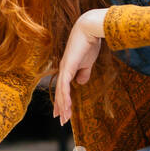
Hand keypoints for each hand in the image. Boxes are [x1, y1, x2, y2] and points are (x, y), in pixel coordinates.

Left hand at [53, 9, 106, 124]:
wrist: (89, 29)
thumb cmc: (90, 43)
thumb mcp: (88, 62)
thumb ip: (83, 72)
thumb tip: (80, 83)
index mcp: (68, 68)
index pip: (63, 88)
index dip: (63, 101)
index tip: (62, 112)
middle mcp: (63, 69)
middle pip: (60, 92)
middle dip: (61, 108)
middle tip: (62, 121)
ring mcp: (64, 68)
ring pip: (61, 92)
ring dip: (63, 106)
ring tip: (64, 118)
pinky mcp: (67, 66)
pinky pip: (65, 85)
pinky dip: (65, 97)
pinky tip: (66, 106)